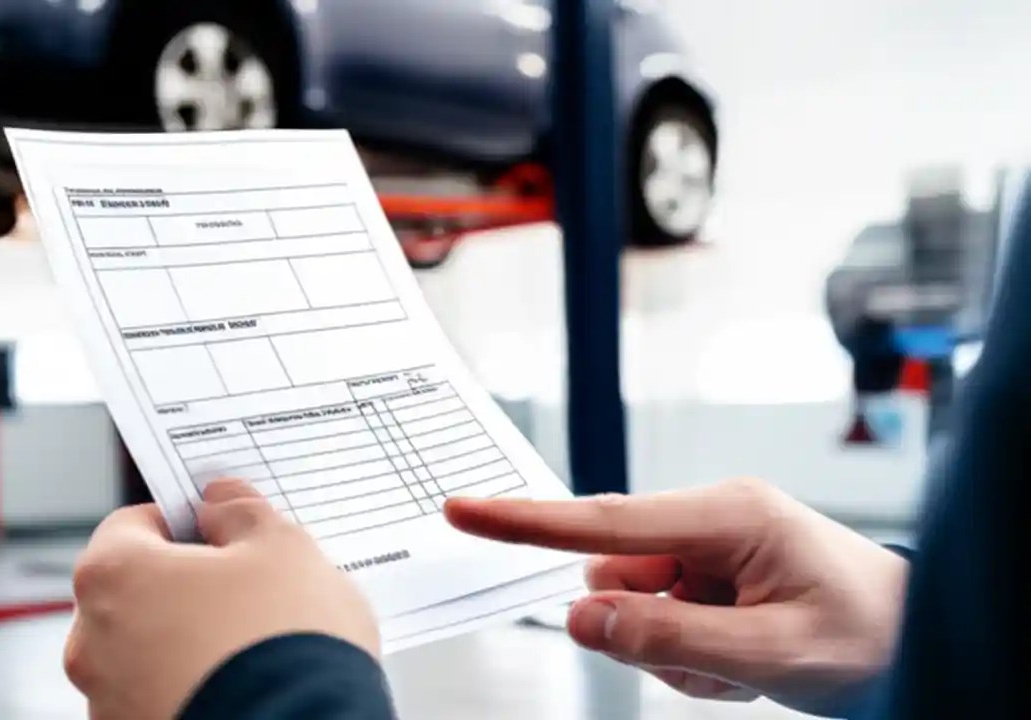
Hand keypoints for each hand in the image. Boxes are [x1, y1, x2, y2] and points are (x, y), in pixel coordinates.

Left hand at [65, 479, 379, 719]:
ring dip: (185, 641)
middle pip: (133, 591)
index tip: (223, 532)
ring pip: (144, 651)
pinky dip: (191, 686)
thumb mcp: (282, 548)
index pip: (132, 524)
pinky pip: (158, 696)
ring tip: (251, 648)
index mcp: (114, 576)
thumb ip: (241, 512)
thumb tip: (220, 504)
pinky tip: (243, 686)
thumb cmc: (287, 641)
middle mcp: (92, 643)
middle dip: (184, 585)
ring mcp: (108, 702)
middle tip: (246, 591)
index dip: (183, 522)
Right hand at [445, 478, 907, 715]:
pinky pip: (659, 620)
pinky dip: (687, 654)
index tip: (464, 509)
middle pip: (615, 576)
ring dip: (672, 652)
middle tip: (716, 664)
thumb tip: (582, 617)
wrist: (918, 644)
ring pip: (632, 607)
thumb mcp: (771, 655)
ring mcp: (709, 548)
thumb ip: (669, 639)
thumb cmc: (868, 638)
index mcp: (728, 515)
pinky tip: (741, 659)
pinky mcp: (710, 575)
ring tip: (741, 664)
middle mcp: (711, 520)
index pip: (605, 522)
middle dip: (646, 632)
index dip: (527, 522)